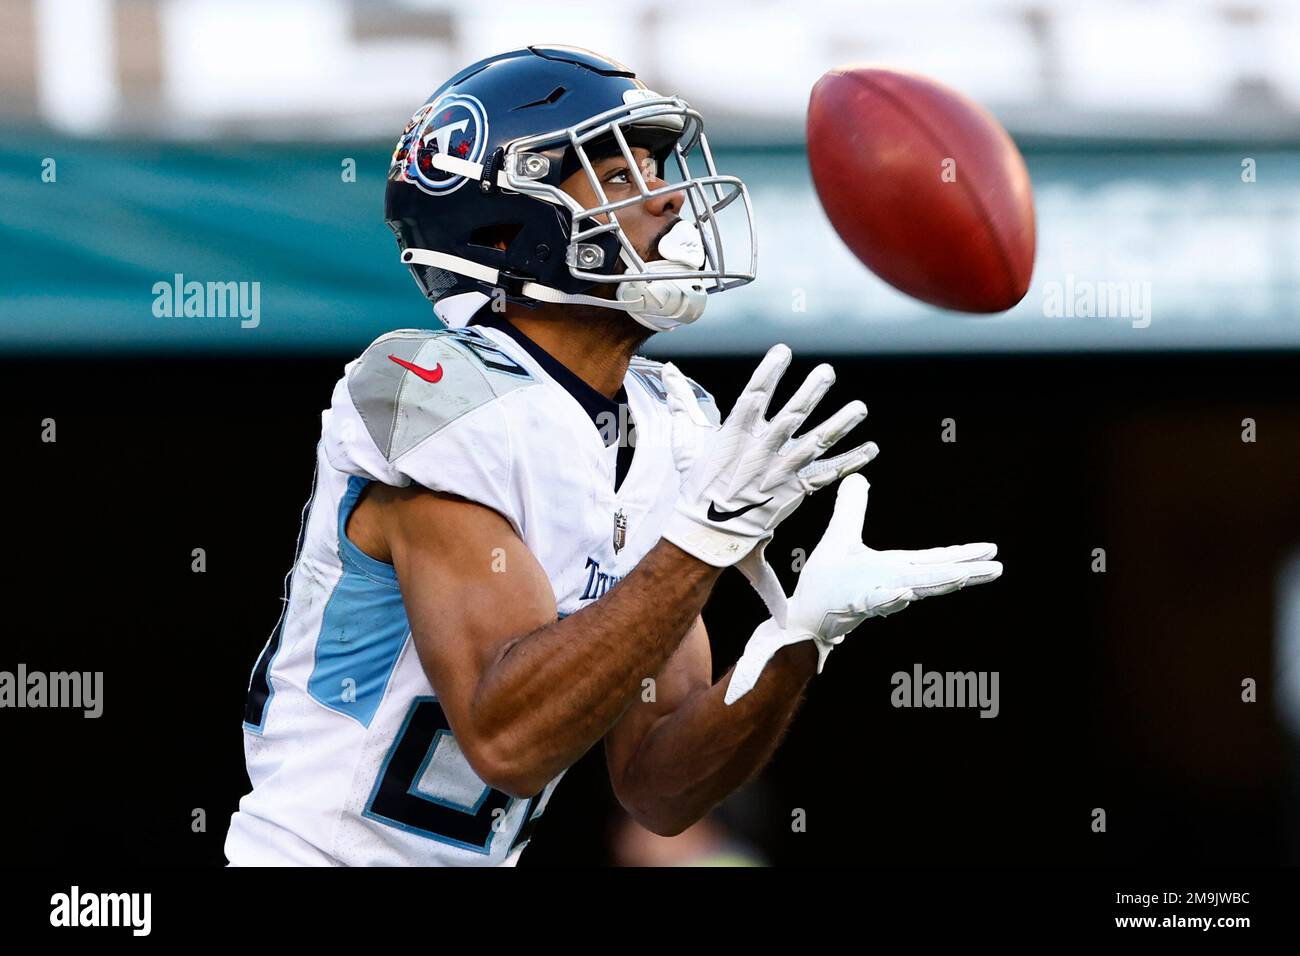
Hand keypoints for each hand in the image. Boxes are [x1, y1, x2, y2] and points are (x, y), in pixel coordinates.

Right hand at [660, 344, 877, 567]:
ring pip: (817, 442)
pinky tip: (870, 449)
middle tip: (828, 372)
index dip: (769, 372)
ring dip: (841, 424)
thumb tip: (668, 374)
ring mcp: (783, 471)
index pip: (754, 395)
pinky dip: (851, 462)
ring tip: (860, 408)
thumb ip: (682, 405)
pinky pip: (829, 474)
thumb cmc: (698, 486)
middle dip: (811, 392)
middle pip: (792, 416)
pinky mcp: (797, 490)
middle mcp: (763, 451)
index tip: (783, 350)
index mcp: (735, 435)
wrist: (710, 532)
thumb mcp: (686, 443)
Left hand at [724, 473, 1002, 703]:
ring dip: (937, 584)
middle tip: (998, 569)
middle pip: (934, 575)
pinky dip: (890, 599)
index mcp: (892, 568)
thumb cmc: (826, 582)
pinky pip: (874, 603)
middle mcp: (890, 583)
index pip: (934, 560)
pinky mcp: (852, 607)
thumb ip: (851, 509)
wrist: (803, 616)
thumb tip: (858, 478)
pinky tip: (904, 594)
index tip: (992, 551)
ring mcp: (873, 596)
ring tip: (962, 577)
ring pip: (911, 589)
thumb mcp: (840, 535)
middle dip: (966, 571)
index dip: (963, 555)